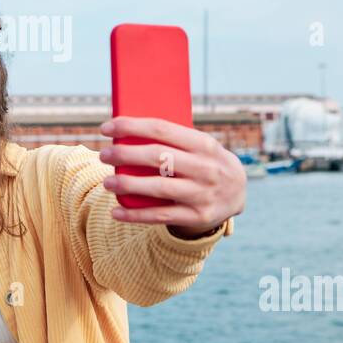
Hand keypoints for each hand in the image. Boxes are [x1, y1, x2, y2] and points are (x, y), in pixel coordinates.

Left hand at [98, 115, 245, 233]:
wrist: (238, 194)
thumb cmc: (206, 162)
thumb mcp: (200, 146)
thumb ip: (173, 140)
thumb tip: (126, 133)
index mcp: (204, 144)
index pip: (162, 129)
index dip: (131, 126)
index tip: (106, 128)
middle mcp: (206, 168)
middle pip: (158, 157)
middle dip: (125, 154)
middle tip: (104, 155)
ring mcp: (203, 193)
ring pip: (159, 188)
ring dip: (128, 185)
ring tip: (107, 183)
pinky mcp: (198, 216)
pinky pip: (162, 216)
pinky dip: (136, 215)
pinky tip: (116, 212)